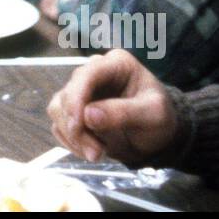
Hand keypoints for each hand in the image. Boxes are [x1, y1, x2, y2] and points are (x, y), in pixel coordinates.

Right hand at [47, 49, 177, 164]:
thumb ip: (124, 113)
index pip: (86, 74)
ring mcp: (81, 92)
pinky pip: (59, 125)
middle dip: (76, 127)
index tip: (79, 125)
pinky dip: (71, 142)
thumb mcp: (153, 115)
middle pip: (67, 94)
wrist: (157, 135)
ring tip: (97, 154)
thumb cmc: (161, 118)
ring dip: (72, 136)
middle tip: (95, 153)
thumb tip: (88, 116)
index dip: (76, 98)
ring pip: (58, 110)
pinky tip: (91, 151)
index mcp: (116, 64)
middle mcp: (93, 73)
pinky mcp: (74, 111)